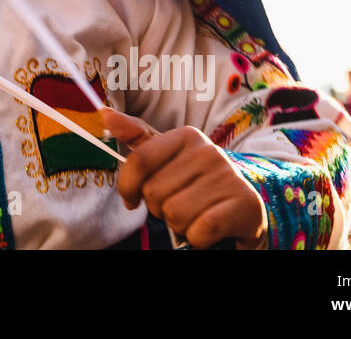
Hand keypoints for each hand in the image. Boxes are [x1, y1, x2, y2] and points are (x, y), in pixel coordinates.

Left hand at [101, 107, 267, 249]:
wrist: (244, 208)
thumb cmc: (196, 183)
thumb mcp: (166, 157)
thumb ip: (137, 137)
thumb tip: (105, 113)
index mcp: (187, 136)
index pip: (139, 161)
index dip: (128, 186)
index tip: (131, 199)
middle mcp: (210, 151)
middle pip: (155, 192)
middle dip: (159, 208)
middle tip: (177, 206)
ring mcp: (229, 177)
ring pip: (175, 214)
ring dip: (179, 225)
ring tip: (194, 216)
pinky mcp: (245, 205)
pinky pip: (200, 231)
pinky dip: (197, 238)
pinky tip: (207, 230)